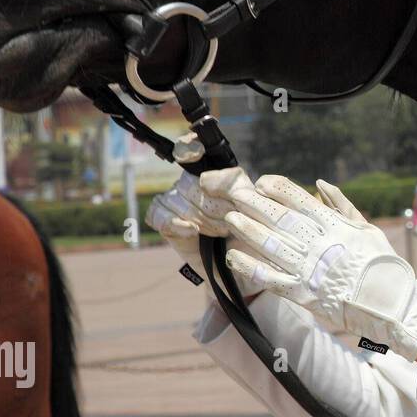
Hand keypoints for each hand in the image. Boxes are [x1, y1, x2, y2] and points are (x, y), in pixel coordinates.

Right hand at [145, 160, 263, 302]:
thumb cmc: (256, 236)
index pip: (194, 148)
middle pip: (192, 182)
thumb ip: (237, 187)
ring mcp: (178, 201)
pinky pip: (159, 213)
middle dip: (214, 204)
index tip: (194, 152)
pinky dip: (175, 222)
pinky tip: (192, 231)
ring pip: (177, 198)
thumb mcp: (257, 209)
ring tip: (219, 233)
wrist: (247, 269)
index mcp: (218, 174)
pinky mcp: (167, 222)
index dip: (189, 146)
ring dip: (200, 218)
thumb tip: (205, 180)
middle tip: (231, 222)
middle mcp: (195, 183)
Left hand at [202, 173, 416, 361]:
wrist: (393, 304)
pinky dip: (250, 267)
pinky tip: (233, 257)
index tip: (262, 181)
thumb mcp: (367, 229)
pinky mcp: (303, 295)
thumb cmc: (383, 264)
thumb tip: (319, 183)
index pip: (301, 203)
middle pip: (281, 220)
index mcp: (337, 228)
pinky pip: (270, 278)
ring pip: (272, 246)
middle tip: (236, 194)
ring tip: (231, 219)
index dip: (279, 190)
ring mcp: (310, 270)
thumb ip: (342, 206)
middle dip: (256, 205)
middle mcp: (321, 246)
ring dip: (248, 231)